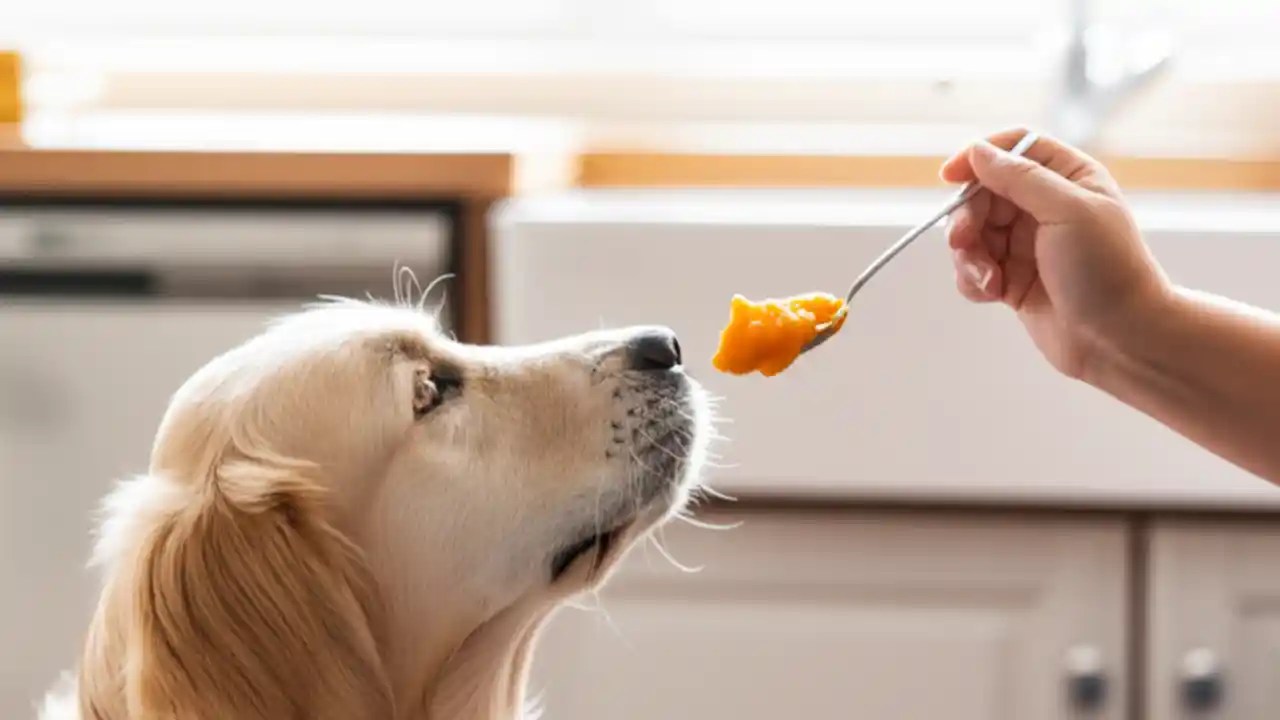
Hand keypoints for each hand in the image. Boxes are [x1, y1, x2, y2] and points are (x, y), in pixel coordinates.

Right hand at [940, 129, 1170, 378]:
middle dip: (967, 218)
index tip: (950, 177)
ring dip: (969, 256)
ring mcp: (1026, 244)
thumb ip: (1020, 177)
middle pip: (982, 193)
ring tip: (988, 280)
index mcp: (1067, 178)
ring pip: (972, 233)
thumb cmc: (1108, 270)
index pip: (1013, 149)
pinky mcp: (1012, 279)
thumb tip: (977, 151)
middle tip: (962, 241)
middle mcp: (1044, 207)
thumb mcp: (1068, 210)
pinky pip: (974, 269)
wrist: (1122, 339)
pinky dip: (973, 280)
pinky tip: (992, 294)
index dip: (979, 157)